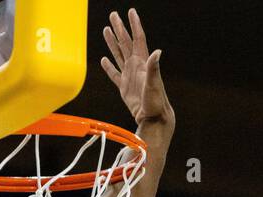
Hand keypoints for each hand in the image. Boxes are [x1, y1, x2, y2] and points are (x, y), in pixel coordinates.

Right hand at [101, 9, 172, 125]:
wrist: (153, 118)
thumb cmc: (156, 102)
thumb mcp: (154, 83)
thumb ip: (154, 68)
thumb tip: (157, 52)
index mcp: (142, 63)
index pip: (138, 39)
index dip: (134, 25)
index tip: (131, 11)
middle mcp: (136, 66)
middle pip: (125, 43)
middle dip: (120, 28)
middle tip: (113, 15)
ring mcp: (129, 76)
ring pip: (119, 55)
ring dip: (112, 42)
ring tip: (106, 30)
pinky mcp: (124, 88)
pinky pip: (114, 74)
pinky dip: (108, 67)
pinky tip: (104, 60)